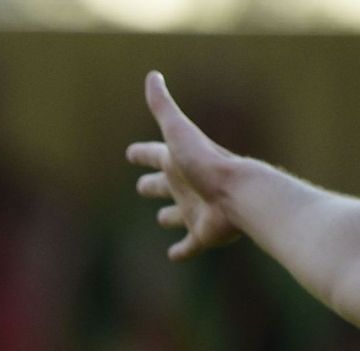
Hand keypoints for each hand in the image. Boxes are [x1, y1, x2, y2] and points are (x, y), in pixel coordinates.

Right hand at [126, 71, 242, 259]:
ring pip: (177, 214)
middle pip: (165, 184)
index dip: (143, 154)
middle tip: (142, 185)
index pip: (156, 155)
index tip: (131, 152)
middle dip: (153, 184)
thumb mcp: (179, 133)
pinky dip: (181, 251)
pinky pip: (189, 245)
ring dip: (169, 217)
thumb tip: (152, 75)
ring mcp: (194, 211)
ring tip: (161, 219)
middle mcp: (186, 186)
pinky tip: (173, 256)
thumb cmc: (206, 164)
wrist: (239, 194)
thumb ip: (164, 107)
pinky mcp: (201, 235)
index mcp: (178, 164)